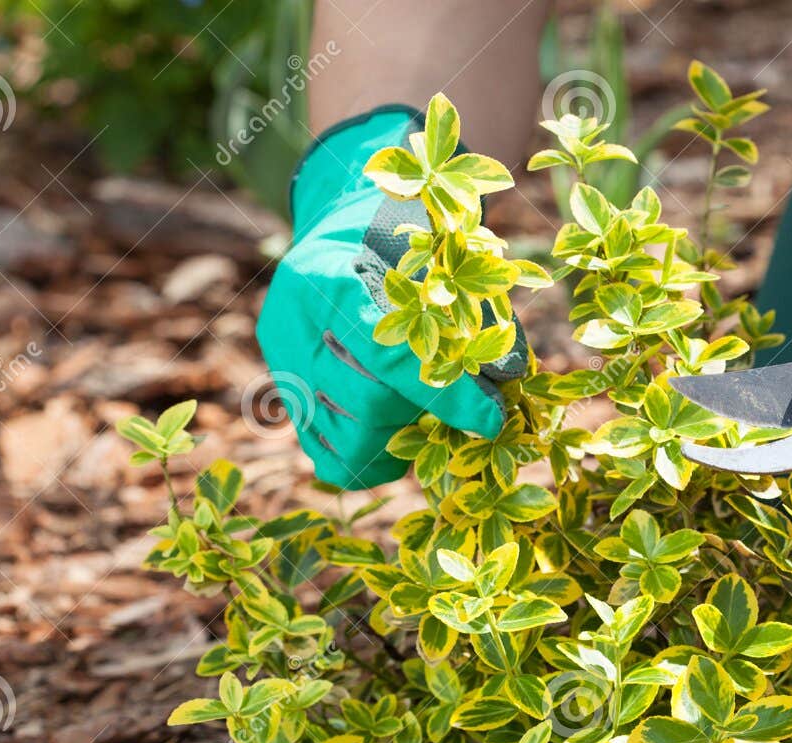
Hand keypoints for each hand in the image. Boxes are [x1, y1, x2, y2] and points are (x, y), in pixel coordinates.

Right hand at [257, 106, 524, 488]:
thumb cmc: (397, 238)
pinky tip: (401, 445)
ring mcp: (282, 366)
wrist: (339, 232)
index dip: (445, 393)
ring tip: (432, 418)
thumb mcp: (430, 251)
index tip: (491, 417)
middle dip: (427, 414)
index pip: (387, 354)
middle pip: (367, 401)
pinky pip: (328, 456)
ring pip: (347, 435)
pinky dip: (372, 462)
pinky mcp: (286, 399)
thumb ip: (466, 307)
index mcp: (322, 279)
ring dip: (402, 438)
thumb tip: (509, 374)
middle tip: (467, 411)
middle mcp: (290, 325)